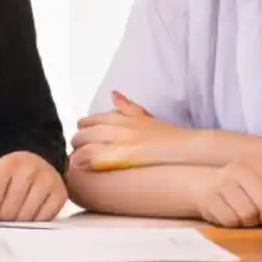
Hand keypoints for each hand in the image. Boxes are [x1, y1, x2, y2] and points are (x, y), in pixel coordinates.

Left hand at [0, 151, 66, 220]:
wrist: (32, 163)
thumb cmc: (5, 176)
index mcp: (7, 165)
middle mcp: (29, 170)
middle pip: (8, 214)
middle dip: (2, 218)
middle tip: (2, 212)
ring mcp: (47, 181)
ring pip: (26, 219)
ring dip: (18, 222)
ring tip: (15, 212)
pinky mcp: (60, 194)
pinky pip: (44, 220)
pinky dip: (34, 221)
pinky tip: (30, 212)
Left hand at [71, 91, 197, 169]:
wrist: (186, 147)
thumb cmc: (168, 135)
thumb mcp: (145, 116)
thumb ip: (127, 106)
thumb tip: (113, 93)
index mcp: (122, 117)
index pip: (91, 120)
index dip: (83, 129)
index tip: (82, 136)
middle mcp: (118, 126)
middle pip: (84, 132)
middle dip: (77, 141)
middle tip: (76, 151)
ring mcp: (120, 141)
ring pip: (85, 143)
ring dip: (76, 152)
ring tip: (75, 161)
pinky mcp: (123, 156)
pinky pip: (94, 157)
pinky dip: (84, 161)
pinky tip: (81, 167)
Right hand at [194, 158, 261, 227]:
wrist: (203, 184)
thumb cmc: (241, 189)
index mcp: (261, 165)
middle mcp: (241, 169)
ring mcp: (223, 182)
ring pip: (248, 214)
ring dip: (250, 222)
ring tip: (247, 218)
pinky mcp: (209, 196)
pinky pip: (230, 220)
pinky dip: (234, 224)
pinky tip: (232, 217)